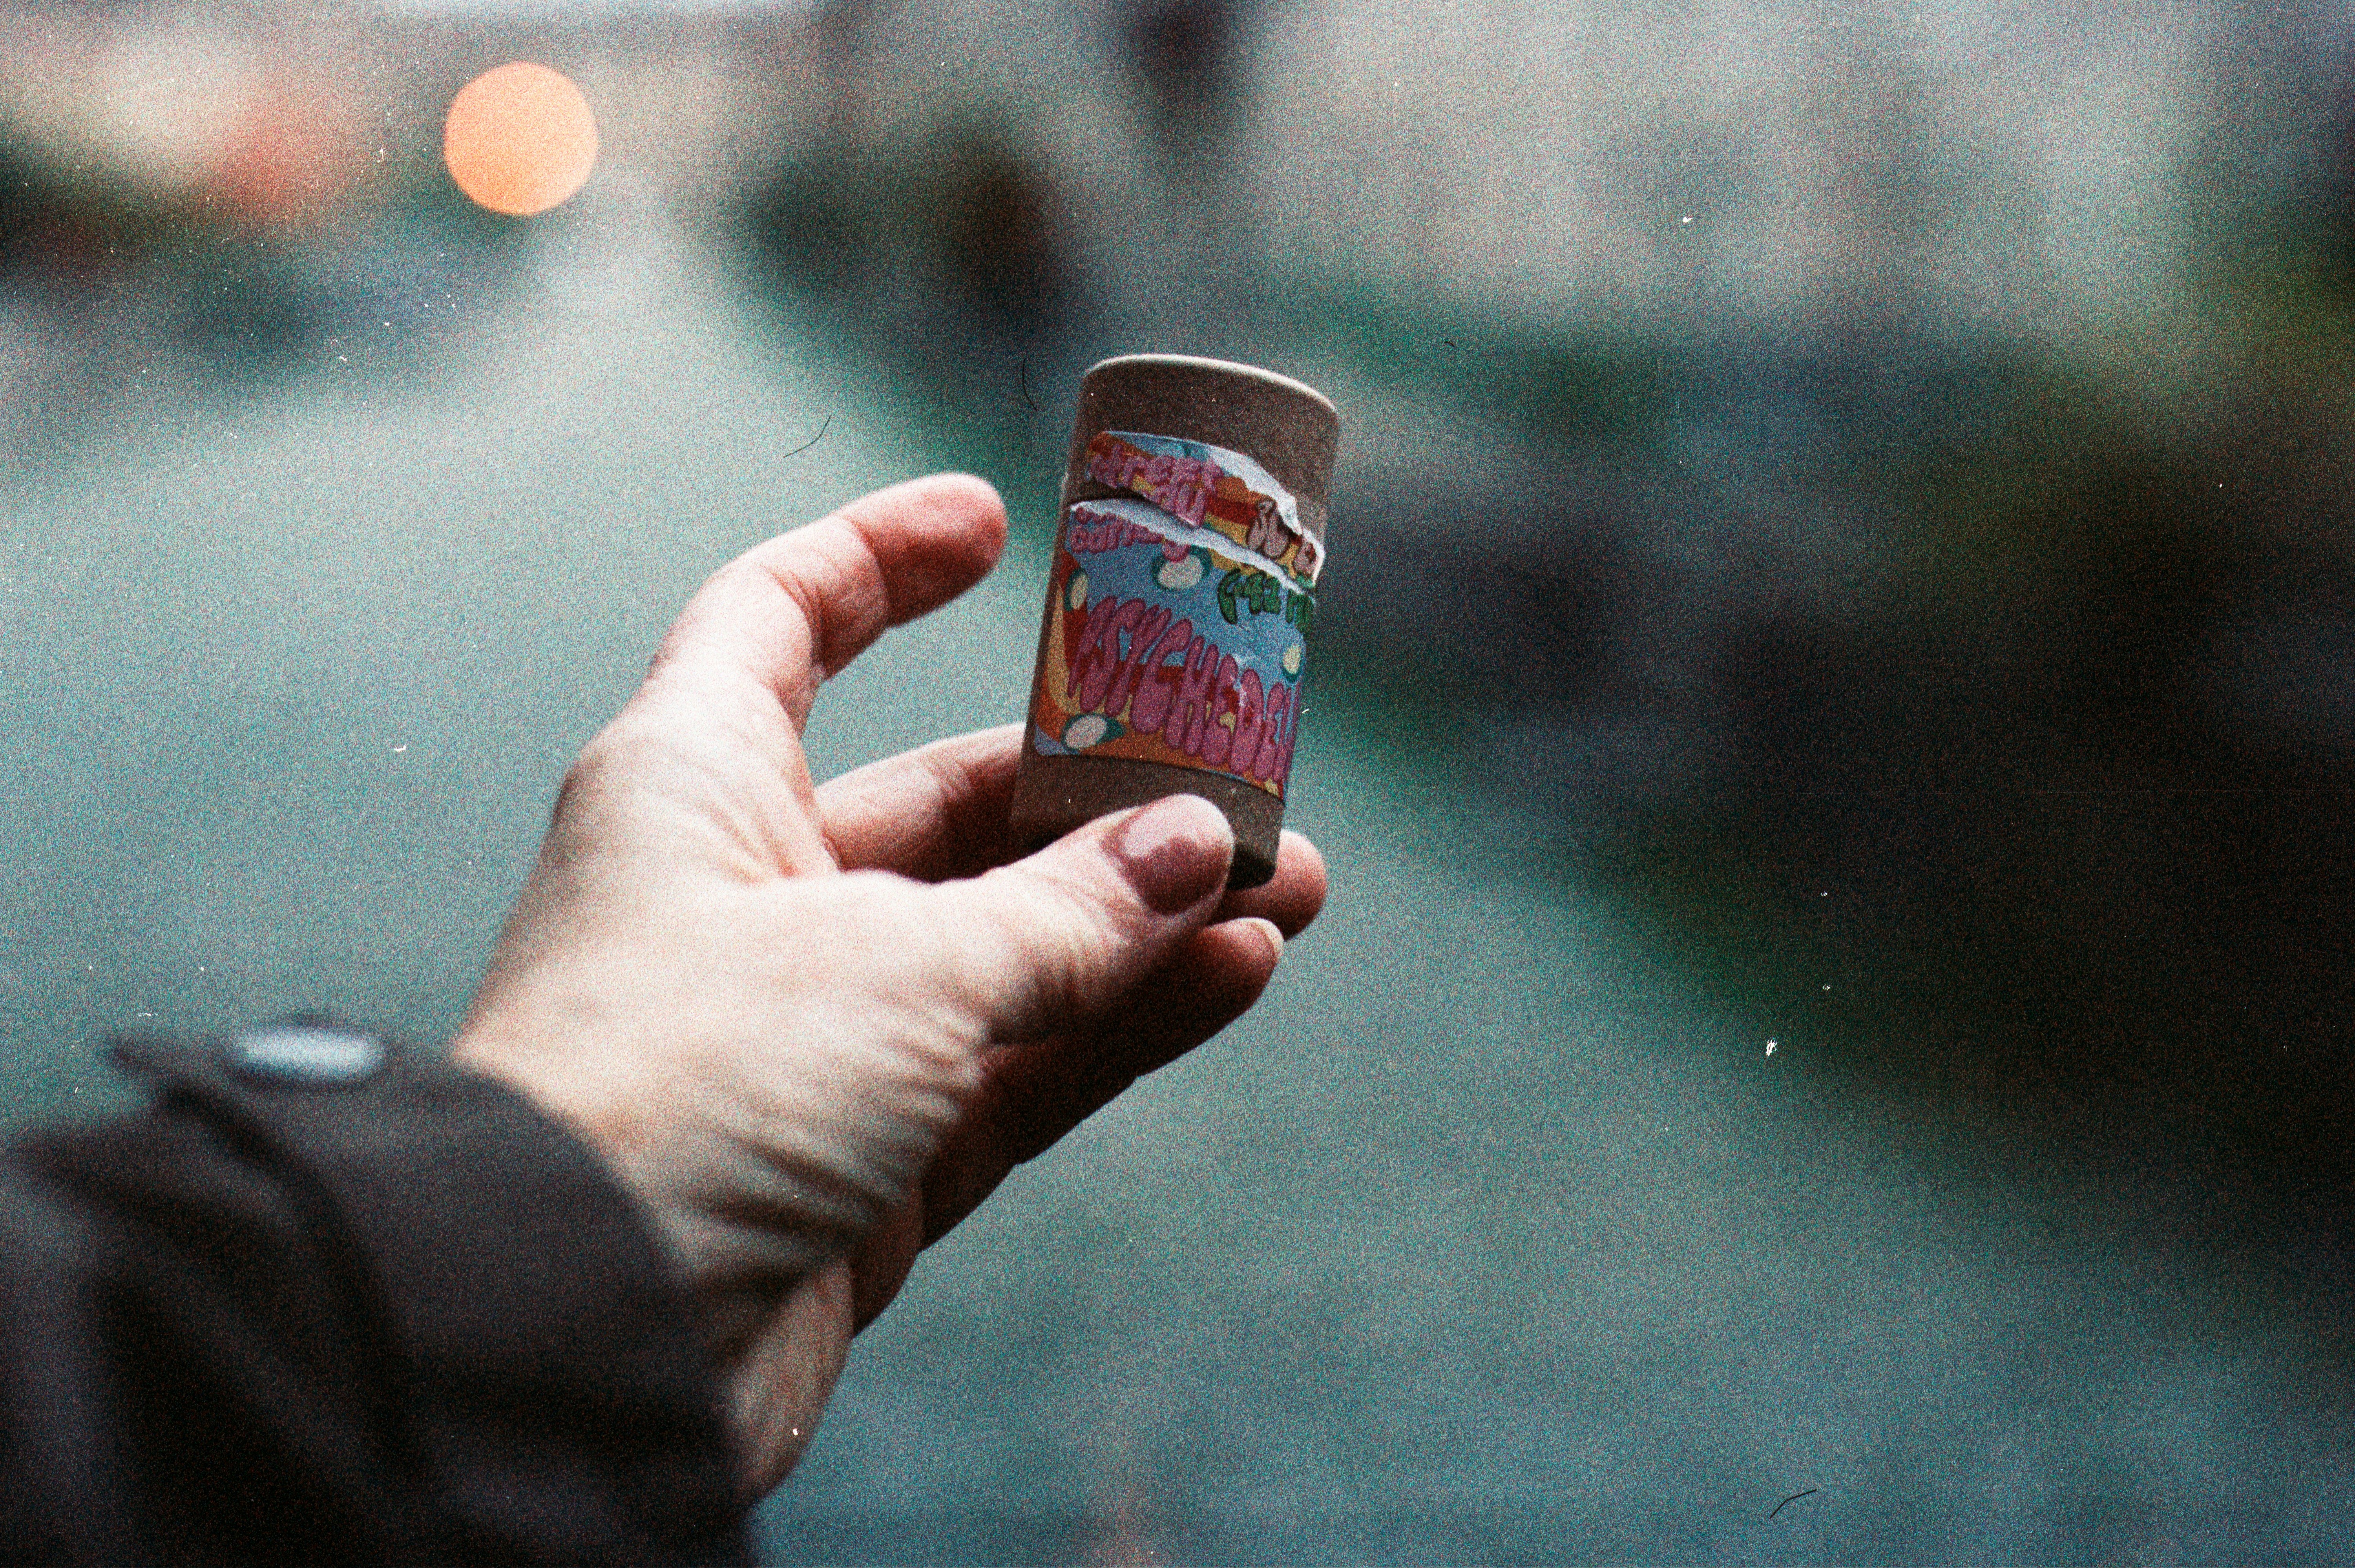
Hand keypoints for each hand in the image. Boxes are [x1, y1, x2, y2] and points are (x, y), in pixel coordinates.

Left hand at [450, 474, 1325, 1498]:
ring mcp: (809, 1037)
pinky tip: (1232, 975)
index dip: (877, 557)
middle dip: (1101, 794)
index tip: (991, 526)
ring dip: (1147, 916)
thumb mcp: (897, 967)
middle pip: (945, 805)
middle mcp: (745, 897)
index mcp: (694, 788)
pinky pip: (1017, 1066)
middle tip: (1245, 781)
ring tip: (1293, 886)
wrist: (575, 1342)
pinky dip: (1119, 1021)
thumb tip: (1207, 849)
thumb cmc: (687, 1095)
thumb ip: (1063, 911)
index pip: (779, 621)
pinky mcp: (862, 1164)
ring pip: (1006, 945)